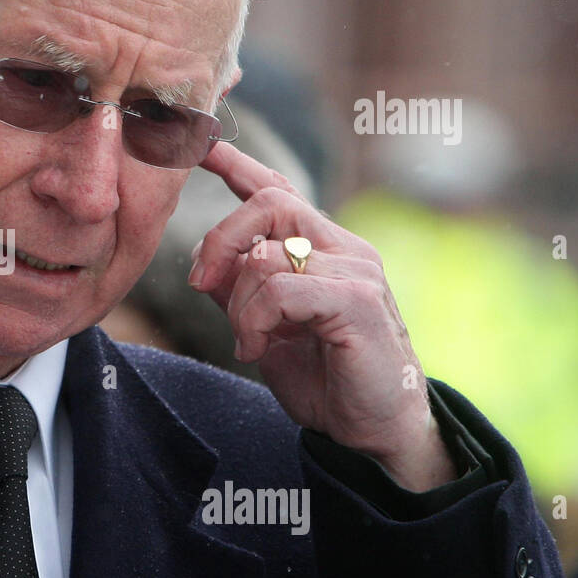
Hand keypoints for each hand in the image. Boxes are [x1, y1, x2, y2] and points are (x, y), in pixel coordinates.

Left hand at [188, 142, 455, 491]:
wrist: (377, 432)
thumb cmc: (326, 380)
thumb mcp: (267, 331)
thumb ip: (239, 292)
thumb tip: (204, 264)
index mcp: (324, 249)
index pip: (278, 191)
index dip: (237, 165)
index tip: (201, 145)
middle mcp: (344, 248)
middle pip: (267, 204)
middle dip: (220, 240)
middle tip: (200, 283)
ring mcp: (356, 270)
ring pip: (266, 254)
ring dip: (238, 304)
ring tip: (248, 341)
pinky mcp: (357, 299)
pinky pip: (280, 288)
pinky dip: (254, 320)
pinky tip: (257, 349)